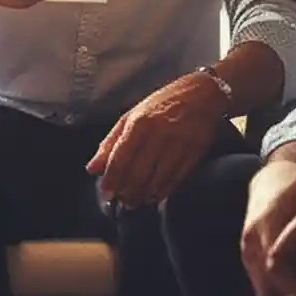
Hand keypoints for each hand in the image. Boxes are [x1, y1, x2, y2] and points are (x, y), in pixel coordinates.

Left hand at [87, 73, 227, 207]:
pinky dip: (164, 191)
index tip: (107, 192)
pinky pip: (176, 178)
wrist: (203, 93)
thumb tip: (92, 169)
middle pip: (138, 174)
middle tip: (123, 202)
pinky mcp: (195, 151)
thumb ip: (111, 143)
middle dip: (128, 192)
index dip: (112, 180)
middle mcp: (158, 134)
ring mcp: (179, 143)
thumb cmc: (162, 104)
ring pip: (157, 179)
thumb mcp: (132, 116)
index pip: (120, 159)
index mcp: (139, 123)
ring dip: (144, 195)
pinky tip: (155, 195)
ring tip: (137, 201)